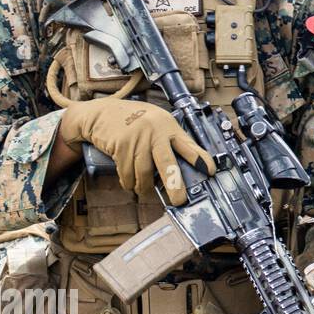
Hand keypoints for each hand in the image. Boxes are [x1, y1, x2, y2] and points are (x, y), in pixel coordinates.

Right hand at [57, 98, 214, 204]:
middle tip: (179, 200)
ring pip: (144, 172)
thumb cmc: (134, 120)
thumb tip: (182, 166)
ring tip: (144, 191)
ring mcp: (138, 139)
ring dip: (144, 187)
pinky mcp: (121, 145)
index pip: (189, 144)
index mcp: (169, 127)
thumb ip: (169, 140)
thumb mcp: (157, 123)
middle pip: (167, 163)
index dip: (200, 158)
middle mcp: (155, 132)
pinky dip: (129, 182)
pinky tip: (130, 184)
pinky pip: (127, 172)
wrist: (102, 113)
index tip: (211, 171)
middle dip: (174, 184)